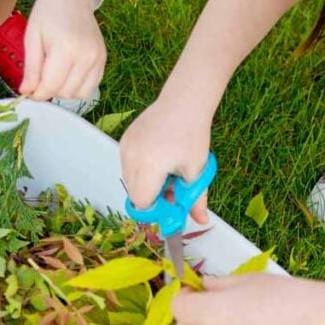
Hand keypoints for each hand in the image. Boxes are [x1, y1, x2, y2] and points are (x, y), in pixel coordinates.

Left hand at [20, 0, 105, 100]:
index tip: (29, 91)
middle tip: (40, 78)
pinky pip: (90, 87)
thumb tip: (27, 92)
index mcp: (65, 49)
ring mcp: (97, 58)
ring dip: (63, 91)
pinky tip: (67, 73)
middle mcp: (85, 55)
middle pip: (64, 93)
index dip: (37, 93)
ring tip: (55, 74)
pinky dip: (77, 87)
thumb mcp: (32, 38)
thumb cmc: (48, 13)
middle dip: (49, 90)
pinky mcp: (103, 60)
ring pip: (79, 94)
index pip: (50, 86)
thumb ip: (31, 68)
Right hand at [119, 94, 212, 223]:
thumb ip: (194, 200)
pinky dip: (141, 170)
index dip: (157, 208)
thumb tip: (201, 221)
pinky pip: (127, 166)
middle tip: (172, 185)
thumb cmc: (192, 135)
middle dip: (153, 197)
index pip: (142, 202)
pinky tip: (157, 158)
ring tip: (166, 169)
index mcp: (151, 166)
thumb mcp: (196, 171)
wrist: (183, 102)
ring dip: (146, 183)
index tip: (171, 203)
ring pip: (130, 181)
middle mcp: (132, 157)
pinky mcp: (123, 141)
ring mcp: (125, 148)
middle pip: (134, 194)